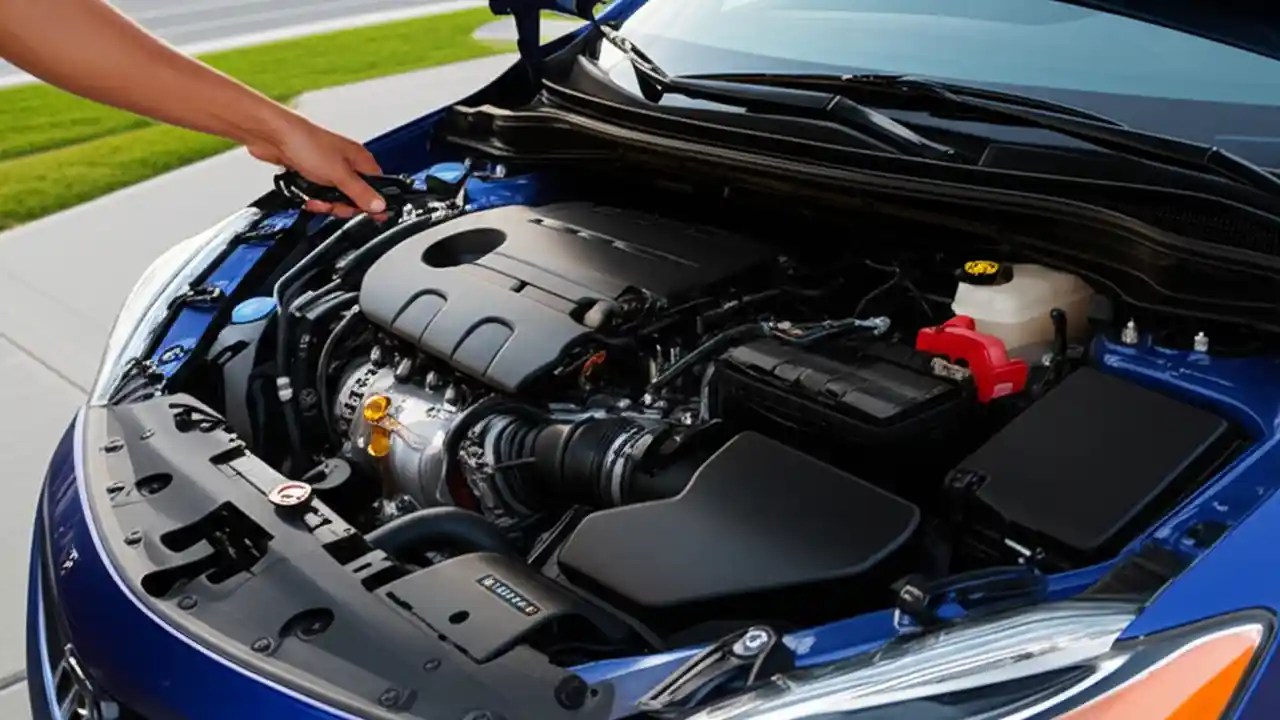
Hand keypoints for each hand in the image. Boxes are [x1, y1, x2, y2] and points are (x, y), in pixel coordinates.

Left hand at [246, 113, 385, 218]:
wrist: (272, 136)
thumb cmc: (306, 143)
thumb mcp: (339, 174)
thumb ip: (360, 192)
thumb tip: (380, 205)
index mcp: (359, 159)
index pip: (376, 186)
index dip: (372, 203)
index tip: (369, 215)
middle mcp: (345, 164)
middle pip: (354, 197)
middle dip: (342, 205)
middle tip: (334, 204)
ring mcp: (327, 169)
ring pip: (334, 198)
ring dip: (324, 203)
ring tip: (315, 198)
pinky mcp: (310, 174)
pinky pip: (317, 195)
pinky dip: (311, 198)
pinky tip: (305, 195)